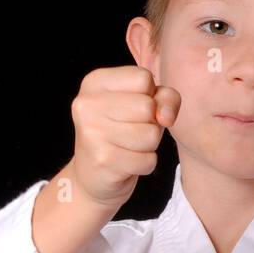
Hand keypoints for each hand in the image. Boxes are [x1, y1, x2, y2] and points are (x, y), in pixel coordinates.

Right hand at [70, 65, 180, 209]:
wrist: (94, 174)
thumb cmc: (123, 131)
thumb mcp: (145, 103)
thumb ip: (165, 97)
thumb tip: (166, 117)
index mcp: (95, 82)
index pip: (143, 78)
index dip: (150, 96)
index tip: (134, 107)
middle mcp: (87, 104)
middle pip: (148, 106)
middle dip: (150, 122)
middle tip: (131, 130)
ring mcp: (92, 132)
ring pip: (151, 134)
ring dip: (149, 144)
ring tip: (129, 146)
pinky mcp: (103, 160)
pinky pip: (148, 160)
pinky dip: (145, 163)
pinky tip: (127, 162)